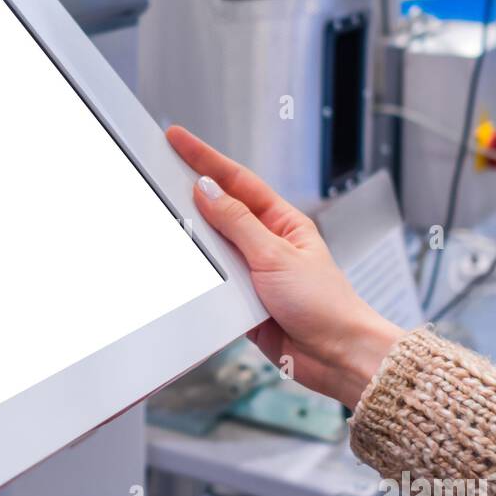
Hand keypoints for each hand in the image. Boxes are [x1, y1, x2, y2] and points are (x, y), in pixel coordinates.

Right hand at [167, 126, 403, 409]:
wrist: (336, 355)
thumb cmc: (326, 305)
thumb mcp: (276, 255)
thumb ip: (238, 223)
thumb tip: (207, 191)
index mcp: (282, 222)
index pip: (237, 181)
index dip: (205, 158)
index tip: (178, 139)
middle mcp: (266, 244)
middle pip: (220, 210)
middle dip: (190, 192)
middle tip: (159, 170)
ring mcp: (253, 273)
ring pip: (212, 248)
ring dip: (193, 239)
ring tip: (165, 217)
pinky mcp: (242, 303)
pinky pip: (212, 284)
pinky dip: (197, 278)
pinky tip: (183, 269)